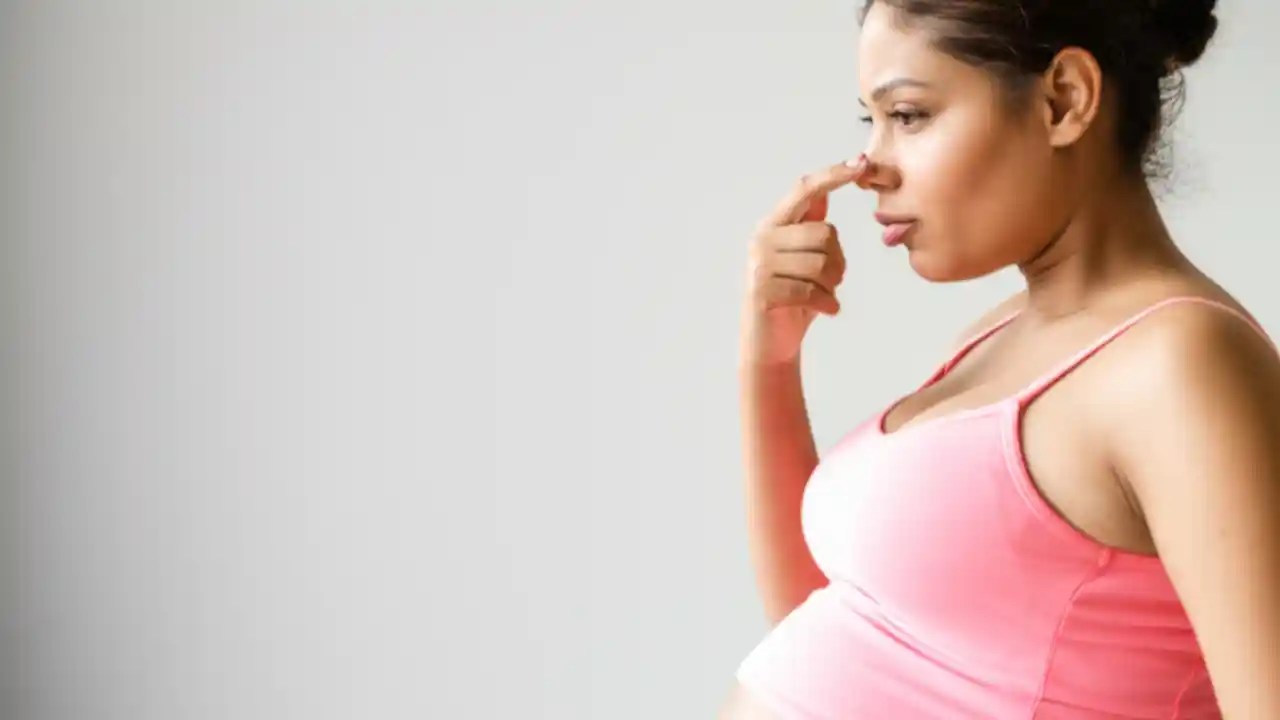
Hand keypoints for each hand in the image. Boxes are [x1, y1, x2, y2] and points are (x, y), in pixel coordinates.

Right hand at [740, 156, 868, 365]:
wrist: (770, 344)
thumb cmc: (793, 299)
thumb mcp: (803, 257)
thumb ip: (809, 226)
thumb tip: (824, 191)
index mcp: (773, 224)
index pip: (805, 189)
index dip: (834, 175)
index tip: (861, 163)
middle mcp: (762, 238)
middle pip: (825, 234)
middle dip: (839, 260)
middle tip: (832, 281)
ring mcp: (759, 264)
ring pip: (821, 263)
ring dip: (833, 285)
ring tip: (825, 295)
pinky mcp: (762, 290)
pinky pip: (812, 290)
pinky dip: (828, 304)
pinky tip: (826, 311)